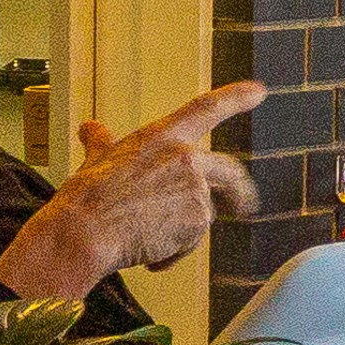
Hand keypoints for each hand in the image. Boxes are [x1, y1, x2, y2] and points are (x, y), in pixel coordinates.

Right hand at [1, 81, 267, 300]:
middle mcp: (187, 157)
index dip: (235, 97)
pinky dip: (171, 253)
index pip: (206, 108)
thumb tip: (90, 127)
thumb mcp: (96, 161)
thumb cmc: (85, 197)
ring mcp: (196, 189)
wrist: (85, 232)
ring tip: (142, 239)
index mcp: (162, 136)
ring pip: (201, 216)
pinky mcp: (199, 221)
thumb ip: (102, 143)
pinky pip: (192, 243)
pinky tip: (147, 254)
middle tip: (245, 205)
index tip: (259, 90)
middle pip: (229, 172)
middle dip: (241, 191)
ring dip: (179, 233)